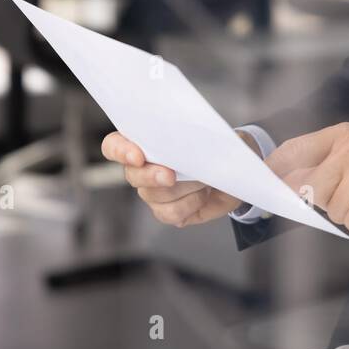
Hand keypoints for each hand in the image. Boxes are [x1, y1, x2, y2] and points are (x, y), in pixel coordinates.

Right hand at [100, 129, 261, 228]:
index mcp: (145, 141)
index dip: (120, 151)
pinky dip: (189, 205)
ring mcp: (152, 192)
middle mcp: (143, 168)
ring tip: (203, 180)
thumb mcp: (211, 134)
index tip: (138, 156)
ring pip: (154, 196)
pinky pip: (169, 214)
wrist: (234, 171)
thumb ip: (196, 135)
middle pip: (133, 175)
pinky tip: (202, 195)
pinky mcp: (167, 211)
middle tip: (171, 175)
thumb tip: (192, 141)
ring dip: (183, 188)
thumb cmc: (217, 145)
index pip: (114, 146)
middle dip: (152, 176)